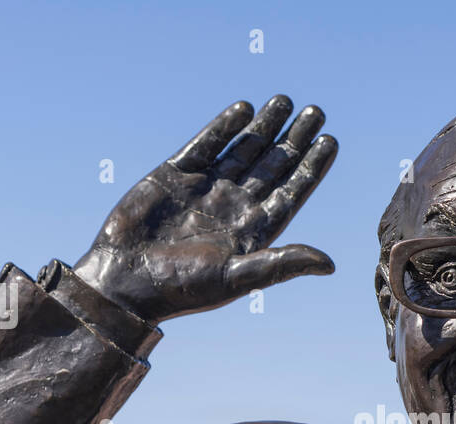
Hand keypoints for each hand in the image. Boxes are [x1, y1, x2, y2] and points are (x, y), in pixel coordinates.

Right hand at [73, 95, 336, 322]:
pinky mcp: (174, 175)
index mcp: (252, 230)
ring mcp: (205, 189)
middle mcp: (233, 207)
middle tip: (316, 113)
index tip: (329, 140)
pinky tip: (243, 110)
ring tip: (285, 101)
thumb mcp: (238, 278)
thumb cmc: (183, 290)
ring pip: (243, 151)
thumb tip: (330, 264)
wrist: (125, 282)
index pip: (291, 192)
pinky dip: (223, 127)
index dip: (311, 167)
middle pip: (273, 166)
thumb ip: (281, 264)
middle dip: (294, 139)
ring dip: (264, 128)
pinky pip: (205, 145)